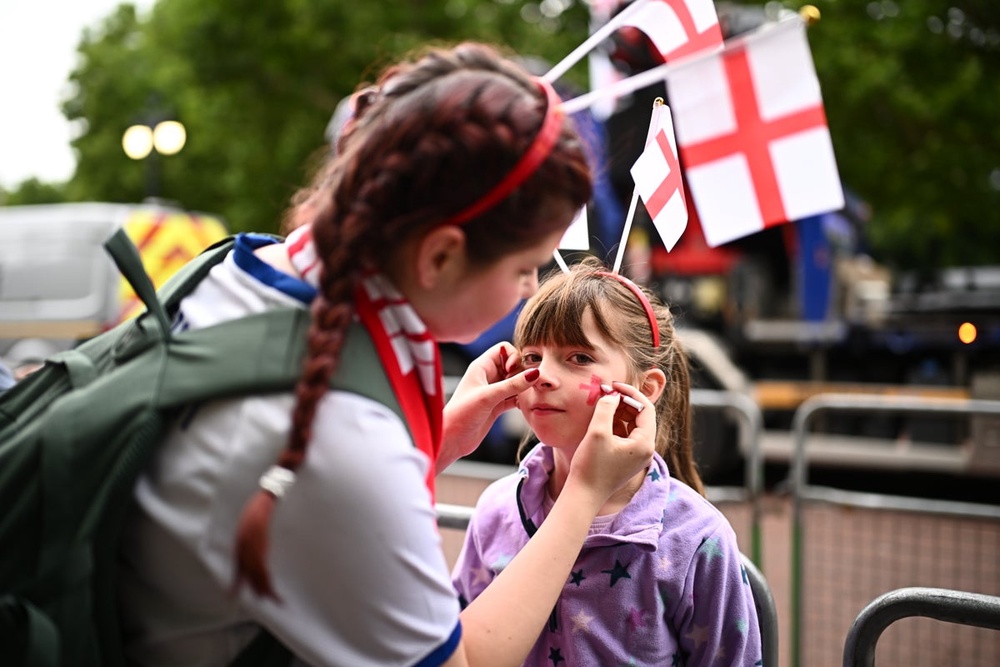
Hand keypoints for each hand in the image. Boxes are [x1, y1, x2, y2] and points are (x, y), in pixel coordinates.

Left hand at [438, 342, 538, 472]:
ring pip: (516, 382)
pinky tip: (522, 406)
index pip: (504, 349)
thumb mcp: (488, 397)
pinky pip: (515, 397)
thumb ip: (512, 385)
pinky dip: (521, 400)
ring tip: (527, 396)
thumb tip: (535, 373)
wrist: (451, 439)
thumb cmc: (461, 414)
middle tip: (524, 386)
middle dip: (523, 373)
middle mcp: (488, 376)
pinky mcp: (497, 405)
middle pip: (514, 364)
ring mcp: (493, 391)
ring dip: (524, 387)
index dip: (514, 357)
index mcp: (481, 366)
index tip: (513, 372)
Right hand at [566, 381, 655, 502]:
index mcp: (645, 443)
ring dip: (619, 412)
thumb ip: (606, 408)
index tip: (613, 385)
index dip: (630, 392)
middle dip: (625, 401)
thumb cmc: (591, 466)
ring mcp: (638, 456)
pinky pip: (626, 435)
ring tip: (603, 403)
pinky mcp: (627, 459)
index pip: (646, 408)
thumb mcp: (597, 432)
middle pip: (641, 416)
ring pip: (633, 425)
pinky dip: (616, 424)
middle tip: (607, 392)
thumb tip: (612, 395)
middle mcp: (646, 450)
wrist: (584, 496)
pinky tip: (601, 419)